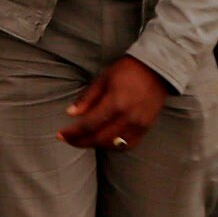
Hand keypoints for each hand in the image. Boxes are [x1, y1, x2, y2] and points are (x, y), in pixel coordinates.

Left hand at [57, 54, 172, 151]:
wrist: (157, 70)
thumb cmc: (127, 70)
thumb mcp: (103, 78)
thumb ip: (87, 98)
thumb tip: (70, 114)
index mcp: (115, 102)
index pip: (89, 125)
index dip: (73, 133)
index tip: (60, 134)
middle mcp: (128, 117)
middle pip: (99, 138)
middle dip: (80, 141)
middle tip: (68, 139)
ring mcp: (139, 125)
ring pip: (113, 145)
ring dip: (96, 145)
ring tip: (83, 139)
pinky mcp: (146, 128)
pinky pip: (128, 145)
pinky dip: (113, 146)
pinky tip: (103, 141)